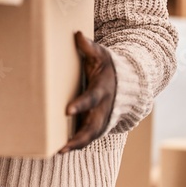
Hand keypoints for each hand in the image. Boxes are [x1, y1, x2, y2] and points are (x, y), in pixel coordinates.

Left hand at [58, 31, 116, 153]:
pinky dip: (77, 145)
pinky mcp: (99, 124)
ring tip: (59, 152)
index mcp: (103, 89)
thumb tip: (78, 35)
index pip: (91, 98)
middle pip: (94, 126)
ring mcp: (103, 118)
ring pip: (92, 136)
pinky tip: (61, 150)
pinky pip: (89, 137)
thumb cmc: (107, 67)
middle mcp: (105, 107)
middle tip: (64, 146)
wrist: (126, 83)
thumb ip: (89, 47)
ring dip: (77, 145)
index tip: (67, 111)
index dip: (81, 104)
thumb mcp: (101, 55)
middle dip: (80, 137)